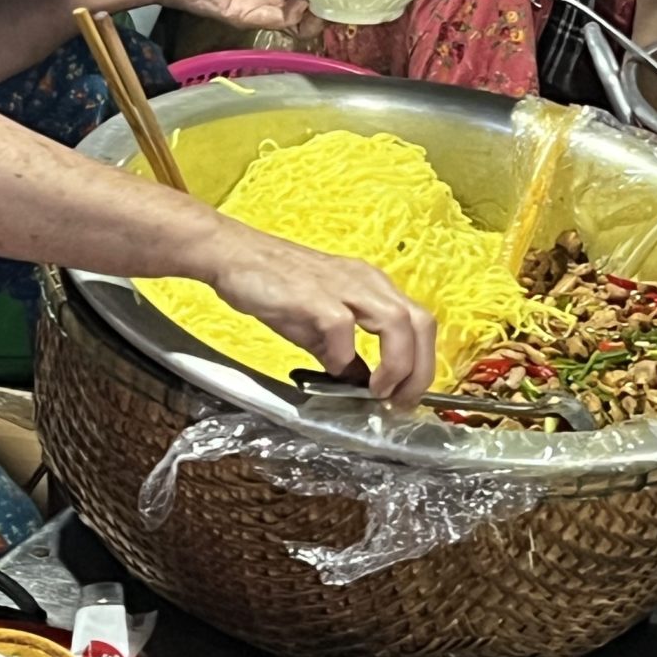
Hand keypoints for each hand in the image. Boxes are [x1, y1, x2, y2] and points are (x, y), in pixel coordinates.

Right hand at [206, 228, 436, 403]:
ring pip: (396, 322)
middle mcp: (367, 283)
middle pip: (421, 323)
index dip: (422, 365)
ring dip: (397, 364)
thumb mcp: (318, 327)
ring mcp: (342, 286)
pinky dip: (344, 354)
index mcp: (373, 288)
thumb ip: (344, 356)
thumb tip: (361, 386)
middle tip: (400, 401)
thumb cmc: (275, 287)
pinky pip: (343, 327)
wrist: (234, 255)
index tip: (405, 396)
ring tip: (378, 391)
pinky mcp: (314, 295)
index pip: (419, 324)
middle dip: (420, 370)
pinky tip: (332, 365)